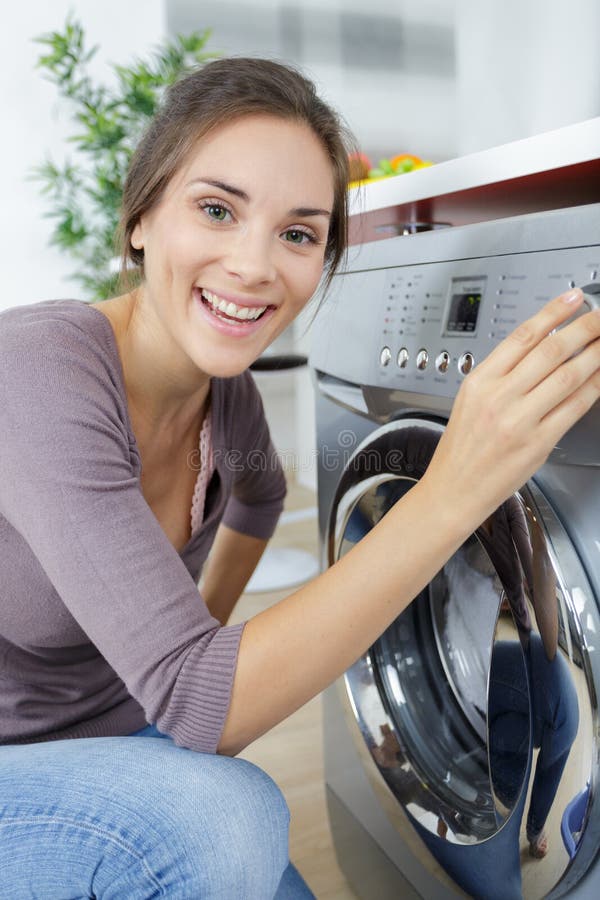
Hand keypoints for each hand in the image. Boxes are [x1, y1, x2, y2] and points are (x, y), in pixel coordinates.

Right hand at [424, 289, 599, 524]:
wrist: (453, 491)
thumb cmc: (461, 450)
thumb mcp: (470, 400)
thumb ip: (502, 374)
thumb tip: (540, 348)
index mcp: (480, 381)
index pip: (523, 335)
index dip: (554, 312)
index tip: (574, 299)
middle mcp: (499, 397)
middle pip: (551, 350)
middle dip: (585, 328)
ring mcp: (519, 420)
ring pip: (568, 375)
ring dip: (595, 354)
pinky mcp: (537, 443)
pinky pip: (574, 407)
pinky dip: (593, 388)